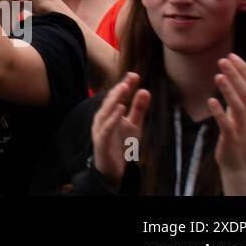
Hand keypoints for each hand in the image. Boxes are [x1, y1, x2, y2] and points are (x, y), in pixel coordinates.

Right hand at [91, 72, 149, 189]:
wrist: (114, 170)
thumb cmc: (121, 145)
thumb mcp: (134, 125)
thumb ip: (139, 109)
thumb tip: (145, 90)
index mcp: (110, 113)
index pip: (117, 96)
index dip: (125, 85)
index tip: (134, 75)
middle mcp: (102, 119)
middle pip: (110, 101)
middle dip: (120, 89)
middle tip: (130, 79)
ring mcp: (100, 129)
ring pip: (105, 111)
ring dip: (114, 99)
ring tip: (124, 88)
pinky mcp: (101, 141)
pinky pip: (106, 127)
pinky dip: (113, 118)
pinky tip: (120, 109)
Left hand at [209, 54, 245, 195]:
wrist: (243, 168)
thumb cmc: (240, 138)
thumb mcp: (243, 116)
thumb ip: (239, 99)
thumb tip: (231, 78)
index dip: (244, 70)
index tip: (232, 55)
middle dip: (236, 75)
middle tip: (223, 59)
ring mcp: (243, 130)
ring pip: (239, 107)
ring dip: (229, 90)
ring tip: (218, 75)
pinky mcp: (233, 141)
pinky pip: (227, 126)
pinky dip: (220, 113)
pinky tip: (210, 101)